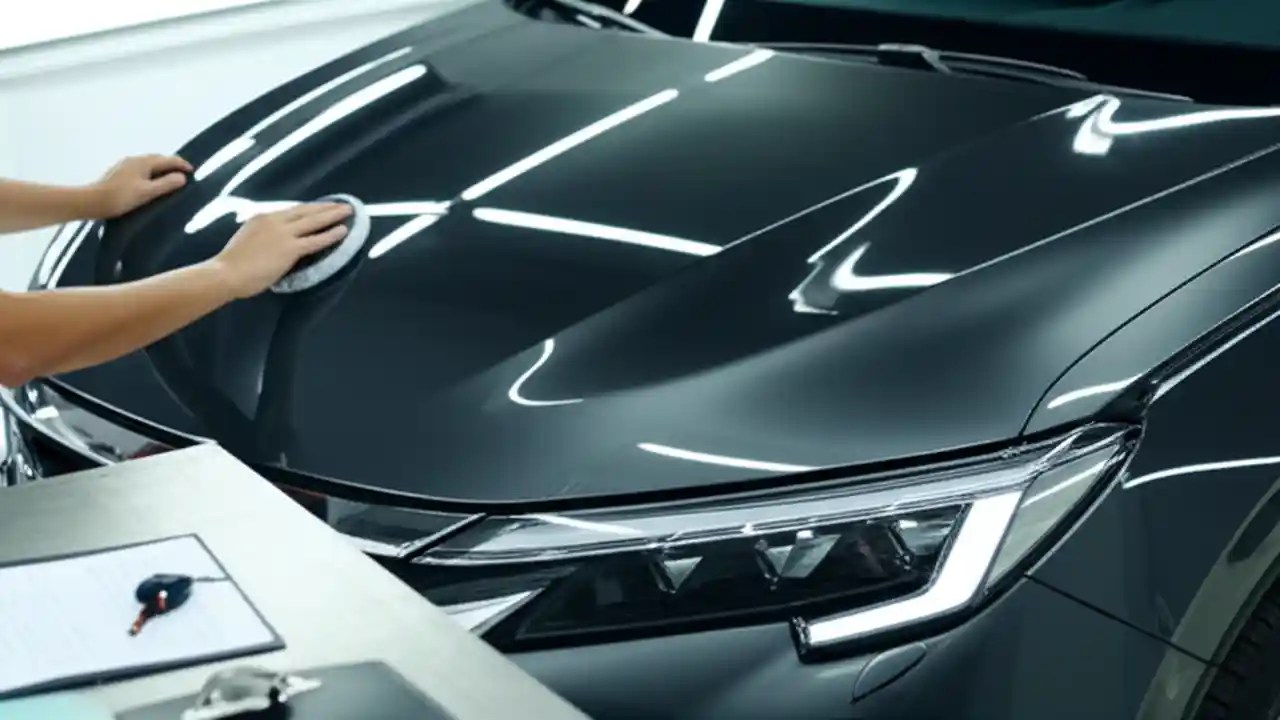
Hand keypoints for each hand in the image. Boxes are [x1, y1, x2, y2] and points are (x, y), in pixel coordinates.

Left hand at [89, 155, 193, 218]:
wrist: (92, 201)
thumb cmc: (121, 197)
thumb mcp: (147, 192)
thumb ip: (166, 184)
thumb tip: (182, 177)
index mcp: (143, 162)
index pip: (168, 159)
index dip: (181, 164)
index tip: (193, 171)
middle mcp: (134, 160)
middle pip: (158, 159)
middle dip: (172, 165)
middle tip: (183, 175)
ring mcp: (125, 165)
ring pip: (148, 164)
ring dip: (160, 169)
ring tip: (169, 180)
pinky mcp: (119, 173)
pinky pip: (141, 169)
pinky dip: (150, 174)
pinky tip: (150, 184)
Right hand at [209, 203, 352, 298]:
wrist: (226, 273)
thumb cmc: (232, 263)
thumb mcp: (246, 238)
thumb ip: (261, 235)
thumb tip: (271, 240)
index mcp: (262, 217)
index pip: (291, 210)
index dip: (309, 208)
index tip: (321, 206)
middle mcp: (275, 221)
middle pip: (306, 211)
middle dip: (326, 207)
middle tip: (343, 204)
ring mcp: (284, 234)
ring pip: (314, 221)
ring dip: (333, 215)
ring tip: (349, 212)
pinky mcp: (290, 249)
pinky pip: (316, 240)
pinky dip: (331, 235)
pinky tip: (344, 231)